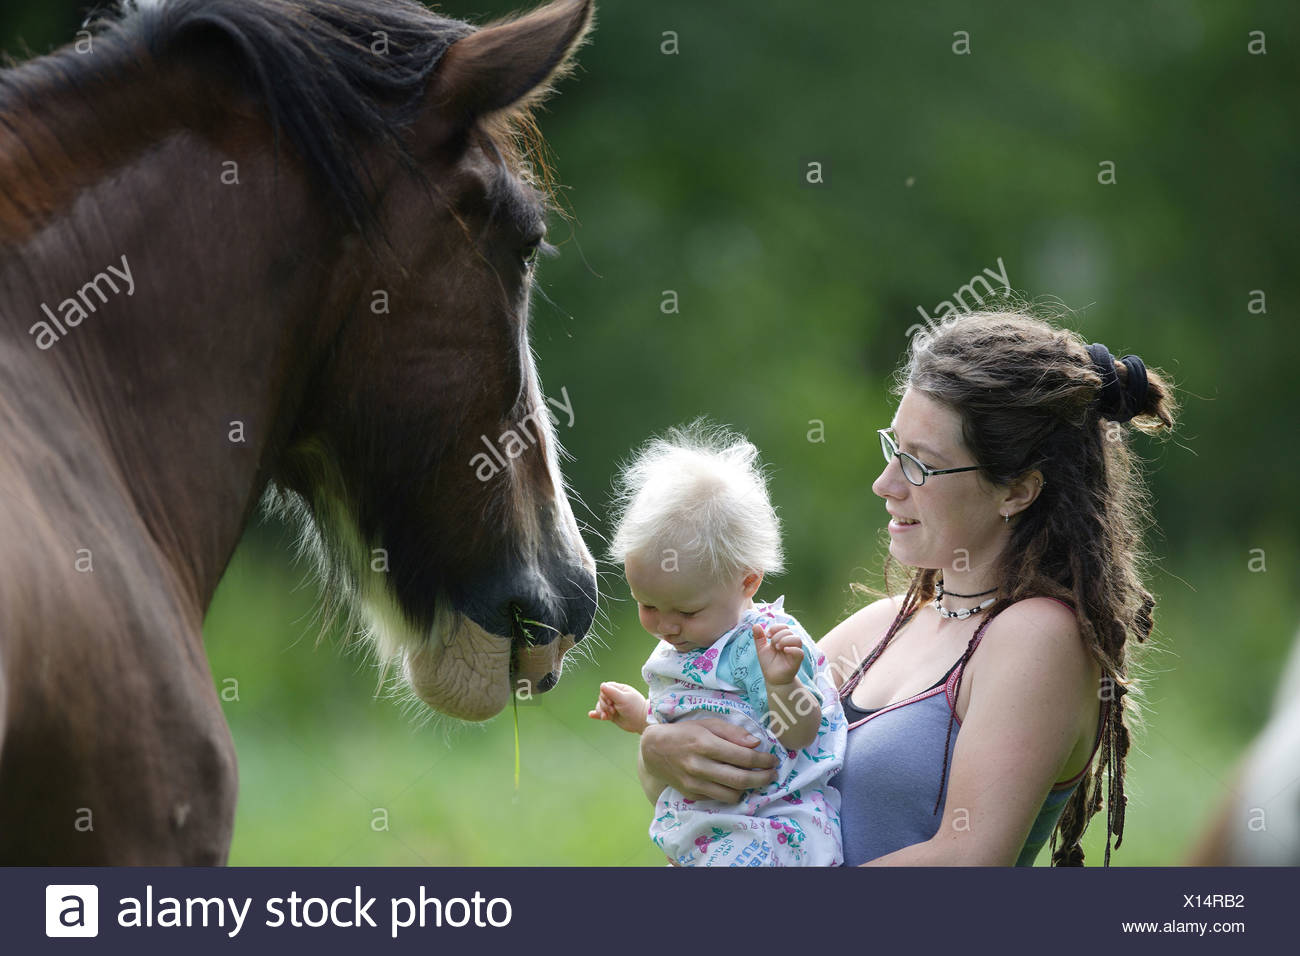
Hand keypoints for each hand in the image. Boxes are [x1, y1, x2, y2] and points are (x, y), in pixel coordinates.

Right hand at [588, 681, 648, 733]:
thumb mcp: (623, 699)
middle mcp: (615, 697)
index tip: (611, 701)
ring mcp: (613, 706)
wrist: (641, 722)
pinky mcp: (612, 715)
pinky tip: (591, 715)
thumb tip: (602, 685)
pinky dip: (597, 714)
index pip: (605, 688)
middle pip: (601, 697)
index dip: (604, 694)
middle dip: (604, 705)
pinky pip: (602, 713)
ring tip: (607, 716)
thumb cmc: (635, 708)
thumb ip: (612, 692)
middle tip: (613, 710)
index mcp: (620, 689)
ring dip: (602, 711)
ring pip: (600, 706)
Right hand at [639, 718, 778, 802]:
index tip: (773, 759)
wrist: (654, 749)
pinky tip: (736, 783)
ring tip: (756, 779)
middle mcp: (699, 766)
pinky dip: (731, 792)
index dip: (763, 760)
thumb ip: (732, 732)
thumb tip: (755, 744)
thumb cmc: (684, 732)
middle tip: (772, 774)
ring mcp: (694, 783)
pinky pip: (719, 798)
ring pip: (732, 794)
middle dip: (762, 778)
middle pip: (740, 779)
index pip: (742, 757)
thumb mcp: (707, 723)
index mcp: (705, 744)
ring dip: (749, 789)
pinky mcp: (692, 794)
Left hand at [752, 621, 804, 687]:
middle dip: (778, 636)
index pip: (784, 627)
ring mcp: (795, 652)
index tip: (768, 636)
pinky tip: (784, 651)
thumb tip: (756, 625)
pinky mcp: (797, 660)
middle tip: (773, 645)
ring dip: (785, 640)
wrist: (772, 678)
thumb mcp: (761, 649)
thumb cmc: (769, 663)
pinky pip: (799, 652)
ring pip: (797, 639)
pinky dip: (792, 649)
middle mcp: (790, 644)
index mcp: (783, 639)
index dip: (775, 628)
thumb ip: (759, 637)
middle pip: (789, 631)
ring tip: (777, 648)